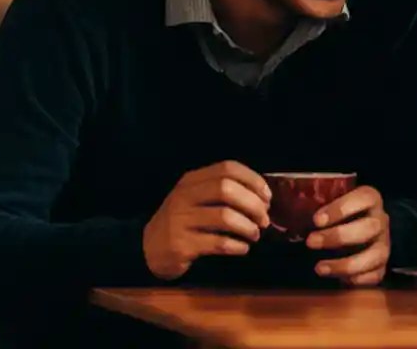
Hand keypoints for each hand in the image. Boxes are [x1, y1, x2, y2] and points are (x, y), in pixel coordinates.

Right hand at [142, 161, 271, 280]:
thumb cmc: (182, 222)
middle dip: (252, 204)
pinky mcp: (181, 245)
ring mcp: (181, 220)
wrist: (148, 248)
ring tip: (254, 235)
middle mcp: (185, 196)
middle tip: (264, 219)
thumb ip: (222, 192)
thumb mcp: (196, 199)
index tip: (267, 197)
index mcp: (192, 180)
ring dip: (247, 227)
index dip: (252, 180)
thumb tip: (263, 197)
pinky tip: (242, 248)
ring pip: (224, 217)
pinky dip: (236, 246)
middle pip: (226, 189)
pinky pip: (217, 243)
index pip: (227, 168)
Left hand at [304, 185, 389, 285]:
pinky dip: (358, 279)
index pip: (363, 198)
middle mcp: (381, 220)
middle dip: (338, 236)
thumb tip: (281, 208)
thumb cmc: (338, 214)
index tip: (316, 220)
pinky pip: (376, 275)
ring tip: (319, 268)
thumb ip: (315, 203)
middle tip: (311, 242)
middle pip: (369, 227)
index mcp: (370, 199)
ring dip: (346, 264)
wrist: (361, 229)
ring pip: (376, 254)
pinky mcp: (382, 266)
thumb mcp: (330, 203)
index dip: (341, 208)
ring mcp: (384, 244)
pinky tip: (340, 280)